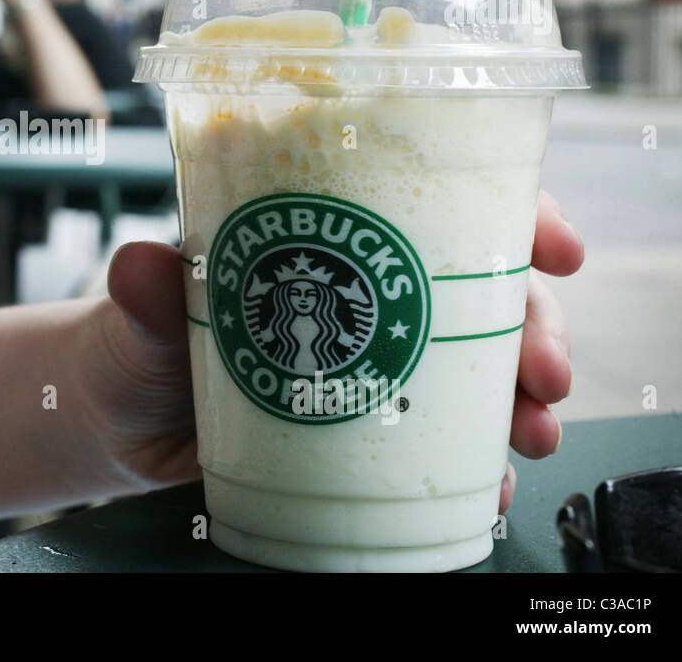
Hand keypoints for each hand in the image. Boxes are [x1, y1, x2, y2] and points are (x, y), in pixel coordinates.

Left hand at [91, 189, 584, 513]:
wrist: (124, 427)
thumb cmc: (140, 342)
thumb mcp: (145, 314)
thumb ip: (150, 296)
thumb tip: (139, 267)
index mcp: (328, 231)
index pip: (436, 197)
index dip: (512, 213)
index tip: (557, 247)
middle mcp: (366, 289)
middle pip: (481, 285)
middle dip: (534, 323)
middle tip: (546, 372)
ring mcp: (374, 358)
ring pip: (480, 362)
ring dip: (524, 396)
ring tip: (534, 433)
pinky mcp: (367, 425)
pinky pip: (444, 439)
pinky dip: (479, 460)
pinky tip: (492, 484)